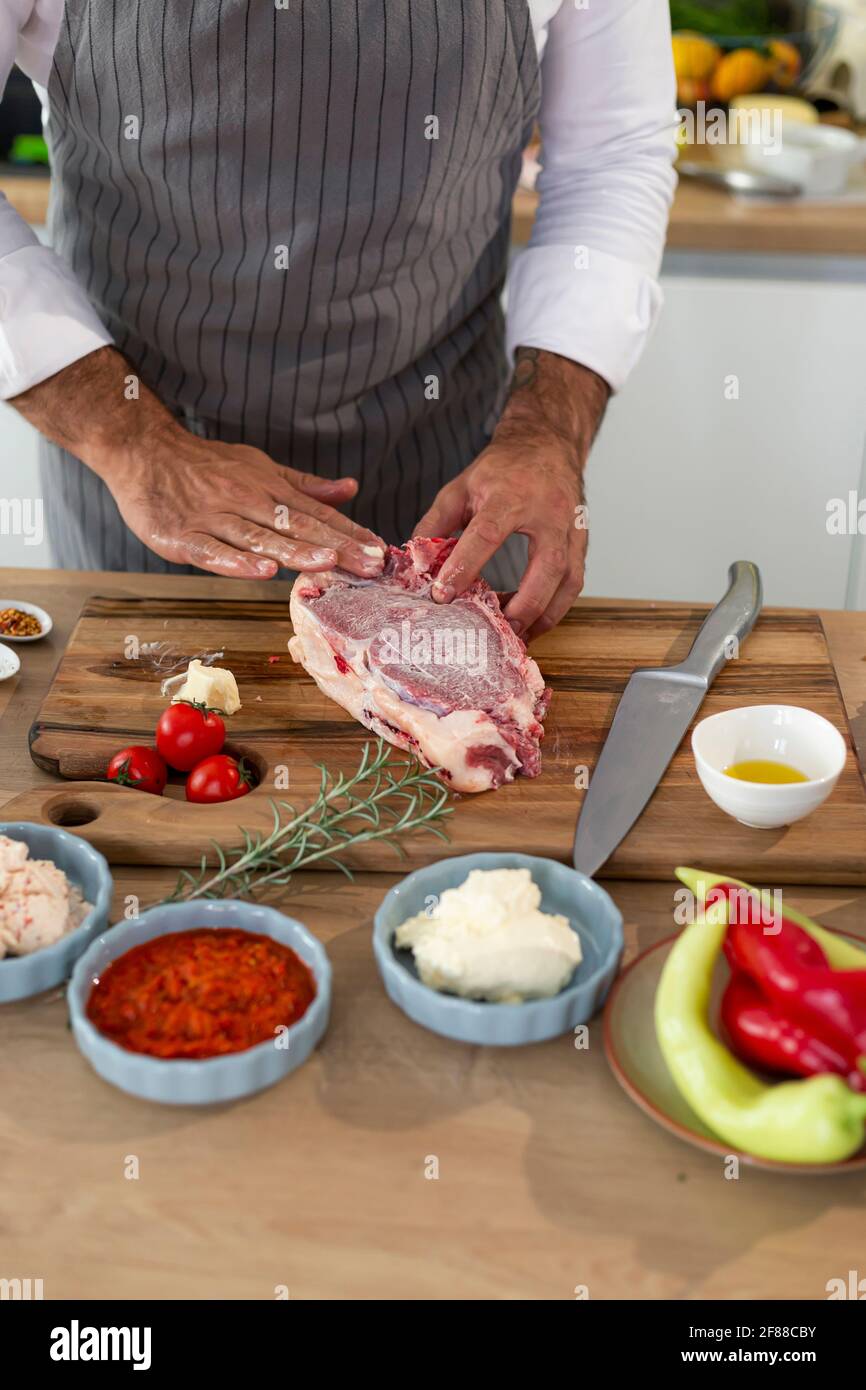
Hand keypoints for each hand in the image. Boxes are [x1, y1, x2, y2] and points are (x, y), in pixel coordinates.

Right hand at [11, 347, 384, 580]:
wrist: (143, 450)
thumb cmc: (205, 464)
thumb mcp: (260, 468)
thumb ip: (305, 486)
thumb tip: (350, 489)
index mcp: (267, 488)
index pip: (316, 514)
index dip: (349, 533)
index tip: (380, 552)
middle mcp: (246, 501)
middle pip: (296, 527)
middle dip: (336, 547)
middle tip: (370, 565)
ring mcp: (214, 518)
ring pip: (258, 538)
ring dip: (294, 552)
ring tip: (327, 564)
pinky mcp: (183, 536)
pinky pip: (213, 551)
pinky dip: (235, 562)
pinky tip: (260, 572)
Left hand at [413, 349, 607, 639]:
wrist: (547, 445)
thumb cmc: (501, 470)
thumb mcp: (461, 487)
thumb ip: (436, 524)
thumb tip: (415, 562)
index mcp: (511, 495)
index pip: (488, 534)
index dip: (465, 566)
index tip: (443, 595)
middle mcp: (549, 513)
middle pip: (545, 566)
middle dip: (523, 604)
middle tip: (498, 631)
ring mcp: (572, 529)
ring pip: (568, 581)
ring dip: (544, 614)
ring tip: (516, 635)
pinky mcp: (581, 542)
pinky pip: (575, 582)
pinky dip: (556, 608)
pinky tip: (533, 622)